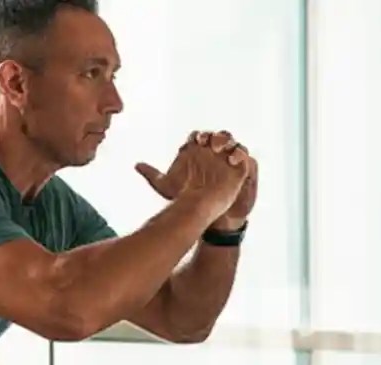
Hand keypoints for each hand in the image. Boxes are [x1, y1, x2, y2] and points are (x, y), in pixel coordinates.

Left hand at [136, 130, 253, 227]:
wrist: (202, 211)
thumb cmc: (184, 196)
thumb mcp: (166, 186)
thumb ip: (152, 174)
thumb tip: (136, 165)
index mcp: (196, 150)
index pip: (198, 136)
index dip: (197, 136)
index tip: (193, 142)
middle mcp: (212, 152)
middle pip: (215, 136)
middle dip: (212, 136)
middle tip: (205, 142)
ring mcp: (227, 159)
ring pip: (231, 142)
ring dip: (226, 141)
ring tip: (218, 149)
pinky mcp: (240, 168)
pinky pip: (243, 156)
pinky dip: (239, 155)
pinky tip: (231, 160)